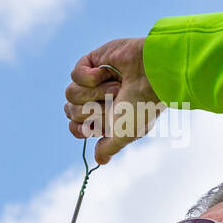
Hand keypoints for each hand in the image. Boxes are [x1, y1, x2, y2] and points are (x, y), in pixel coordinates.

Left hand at [64, 36, 164, 164]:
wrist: (152, 75)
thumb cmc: (142, 106)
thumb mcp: (126, 134)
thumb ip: (109, 147)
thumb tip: (99, 161)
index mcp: (106, 117)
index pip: (76, 128)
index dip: (81, 128)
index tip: (98, 126)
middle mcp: (99, 100)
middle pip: (71, 111)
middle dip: (91, 109)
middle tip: (114, 101)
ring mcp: (94, 80)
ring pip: (71, 93)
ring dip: (94, 92)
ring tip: (116, 86)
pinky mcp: (92, 61)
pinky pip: (75, 74)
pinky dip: (91, 76)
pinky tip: (108, 72)